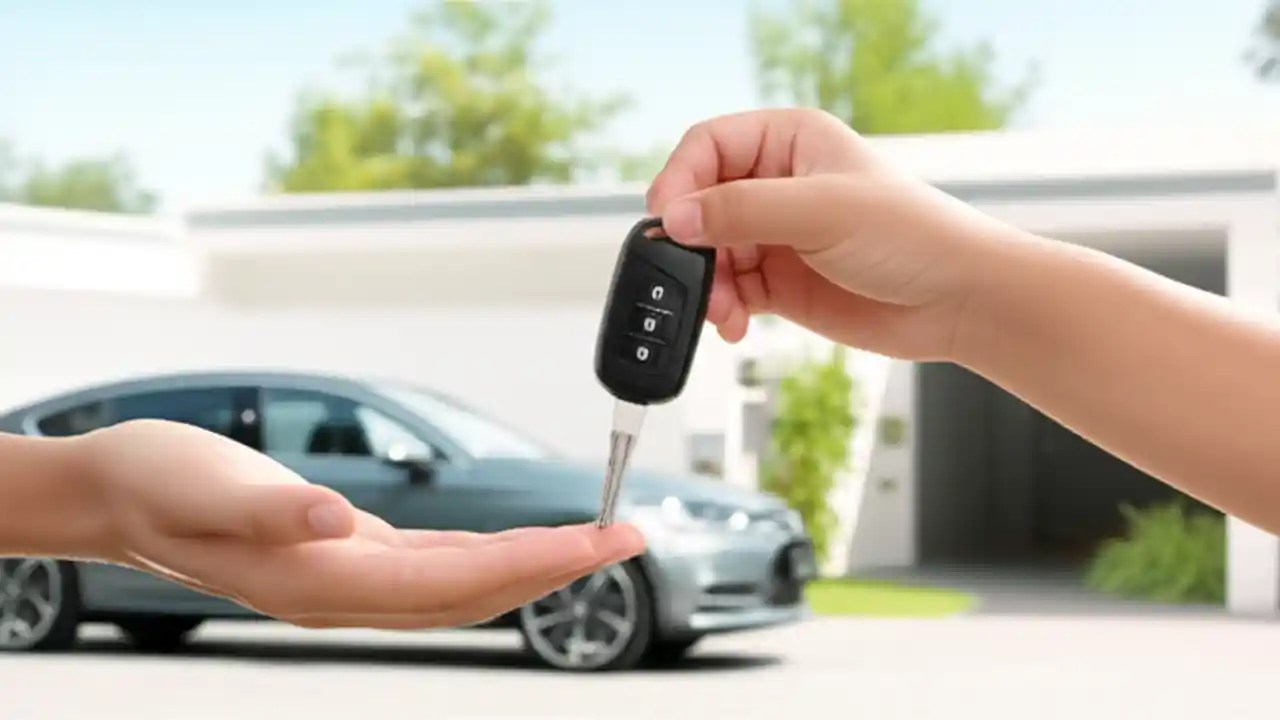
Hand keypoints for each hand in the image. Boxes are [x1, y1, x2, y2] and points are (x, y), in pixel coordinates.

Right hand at [75, 419, 643, 628]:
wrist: (119, 493)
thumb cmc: (158, 484)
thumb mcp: (203, 490)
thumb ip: (271, 513)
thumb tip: (336, 523)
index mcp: (321, 581)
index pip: (454, 583)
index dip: (533, 564)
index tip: (599, 543)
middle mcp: (346, 592)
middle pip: (475, 593)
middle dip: (558, 568)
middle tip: (630, 537)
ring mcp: (348, 580)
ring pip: (462, 585)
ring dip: (532, 564)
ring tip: (594, 542)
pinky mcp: (347, 556)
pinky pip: (434, 567)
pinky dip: (487, 556)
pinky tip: (514, 544)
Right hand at [646, 107, 1027, 360]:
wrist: (956, 301)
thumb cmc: (912, 236)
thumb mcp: (820, 211)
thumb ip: (741, 212)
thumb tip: (676, 218)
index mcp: (789, 141)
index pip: (709, 146)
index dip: (681, 179)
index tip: (668, 217)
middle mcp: (777, 184)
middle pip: (701, 204)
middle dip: (692, 243)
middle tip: (690, 273)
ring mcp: (777, 235)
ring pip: (710, 253)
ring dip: (706, 284)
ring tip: (723, 309)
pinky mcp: (780, 282)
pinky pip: (729, 290)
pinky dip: (723, 308)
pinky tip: (735, 323)